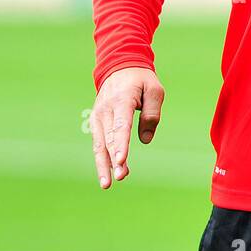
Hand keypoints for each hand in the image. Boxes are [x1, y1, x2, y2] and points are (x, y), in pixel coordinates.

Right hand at [89, 66, 163, 188]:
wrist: (119, 66)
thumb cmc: (141, 80)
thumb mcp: (155, 91)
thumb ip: (152, 115)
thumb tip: (145, 140)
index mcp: (121, 100)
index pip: (121, 126)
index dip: (121, 144)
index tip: (122, 160)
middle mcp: (106, 110)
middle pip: (109, 139)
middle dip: (114, 160)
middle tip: (120, 178)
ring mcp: (98, 115)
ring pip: (100, 144)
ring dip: (104, 164)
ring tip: (108, 183)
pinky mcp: (96, 121)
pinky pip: (98, 142)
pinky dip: (102, 157)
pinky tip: (108, 173)